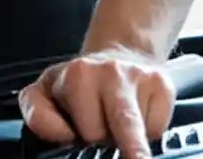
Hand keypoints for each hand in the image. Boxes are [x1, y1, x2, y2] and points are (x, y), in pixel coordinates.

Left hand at [18, 49, 174, 158]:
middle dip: (116, 142)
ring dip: (129, 139)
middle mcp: (110, 71)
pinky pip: (158, 128)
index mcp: (77, 75)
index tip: (76, 135)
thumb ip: (38, 116)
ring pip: (139, 132)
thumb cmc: (78, 85)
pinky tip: (138, 117)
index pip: (86, 129)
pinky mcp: (164, 86)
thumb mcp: (44, 94)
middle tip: (115, 147)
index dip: (82, 137)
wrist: (118, 57)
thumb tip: (62, 135)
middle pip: (122, 125)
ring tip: (122, 135)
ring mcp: (140, 77)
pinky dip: (148, 131)